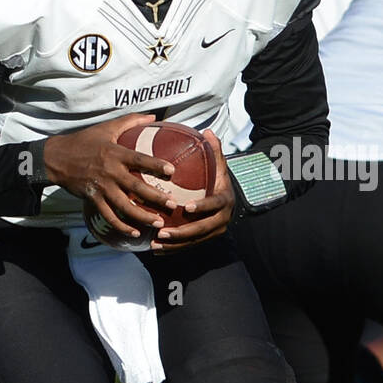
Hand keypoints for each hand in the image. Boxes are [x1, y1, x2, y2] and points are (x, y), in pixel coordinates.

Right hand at [41, 113, 174, 240]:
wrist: (57, 158)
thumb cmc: (84, 141)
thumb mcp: (106, 127)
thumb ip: (131, 121)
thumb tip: (153, 116)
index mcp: (115, 153)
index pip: (139, 160)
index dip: (156, 165)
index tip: (172, 172)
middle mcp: (110, 172)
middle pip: (136, 187)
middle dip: (156, 197)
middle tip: (172, 204)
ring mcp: (101, 188)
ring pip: (125, 206)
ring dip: (143, 216)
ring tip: (158, 223)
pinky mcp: (93, 199)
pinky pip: (109, 216)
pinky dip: (122, 226)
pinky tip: (135, 232)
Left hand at [150, 131, 233, 251]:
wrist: (228, 200)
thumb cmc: (218, 180)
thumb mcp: (219, 165)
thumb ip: (214, 150)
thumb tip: (207, 132)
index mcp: (224, 200)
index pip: (214, 204)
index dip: (202, 207)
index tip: (186, 207)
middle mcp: (221, 219)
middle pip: (202, 229)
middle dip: (182, 232)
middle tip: (162, 231)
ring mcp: (213, 232)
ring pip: (193, 241)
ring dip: (174, 244)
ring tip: (155, 243)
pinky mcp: (204, 240)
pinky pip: (188, 246)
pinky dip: (173, 249)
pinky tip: (156, 250)